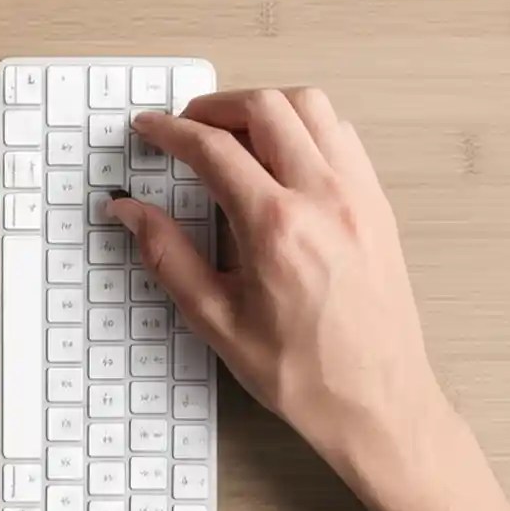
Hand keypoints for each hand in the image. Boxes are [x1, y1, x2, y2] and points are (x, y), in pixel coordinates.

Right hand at [112, 89, 442, 454]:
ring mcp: (359, 196)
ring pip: (311, 106)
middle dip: (214, 106)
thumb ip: (169, 256)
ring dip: (264, 107)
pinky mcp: (378, 205)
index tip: (150, 130)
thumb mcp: (217, 322)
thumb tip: (131, 212)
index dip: (170, 131)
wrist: (378, 403)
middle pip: (265, 107)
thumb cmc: (306, 375)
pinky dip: (306, 127)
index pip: (213, 148)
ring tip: (232, 133)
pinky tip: (283, 155)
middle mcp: (324, 199)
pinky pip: (343, 135)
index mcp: (277, 228)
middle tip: (185, 127)